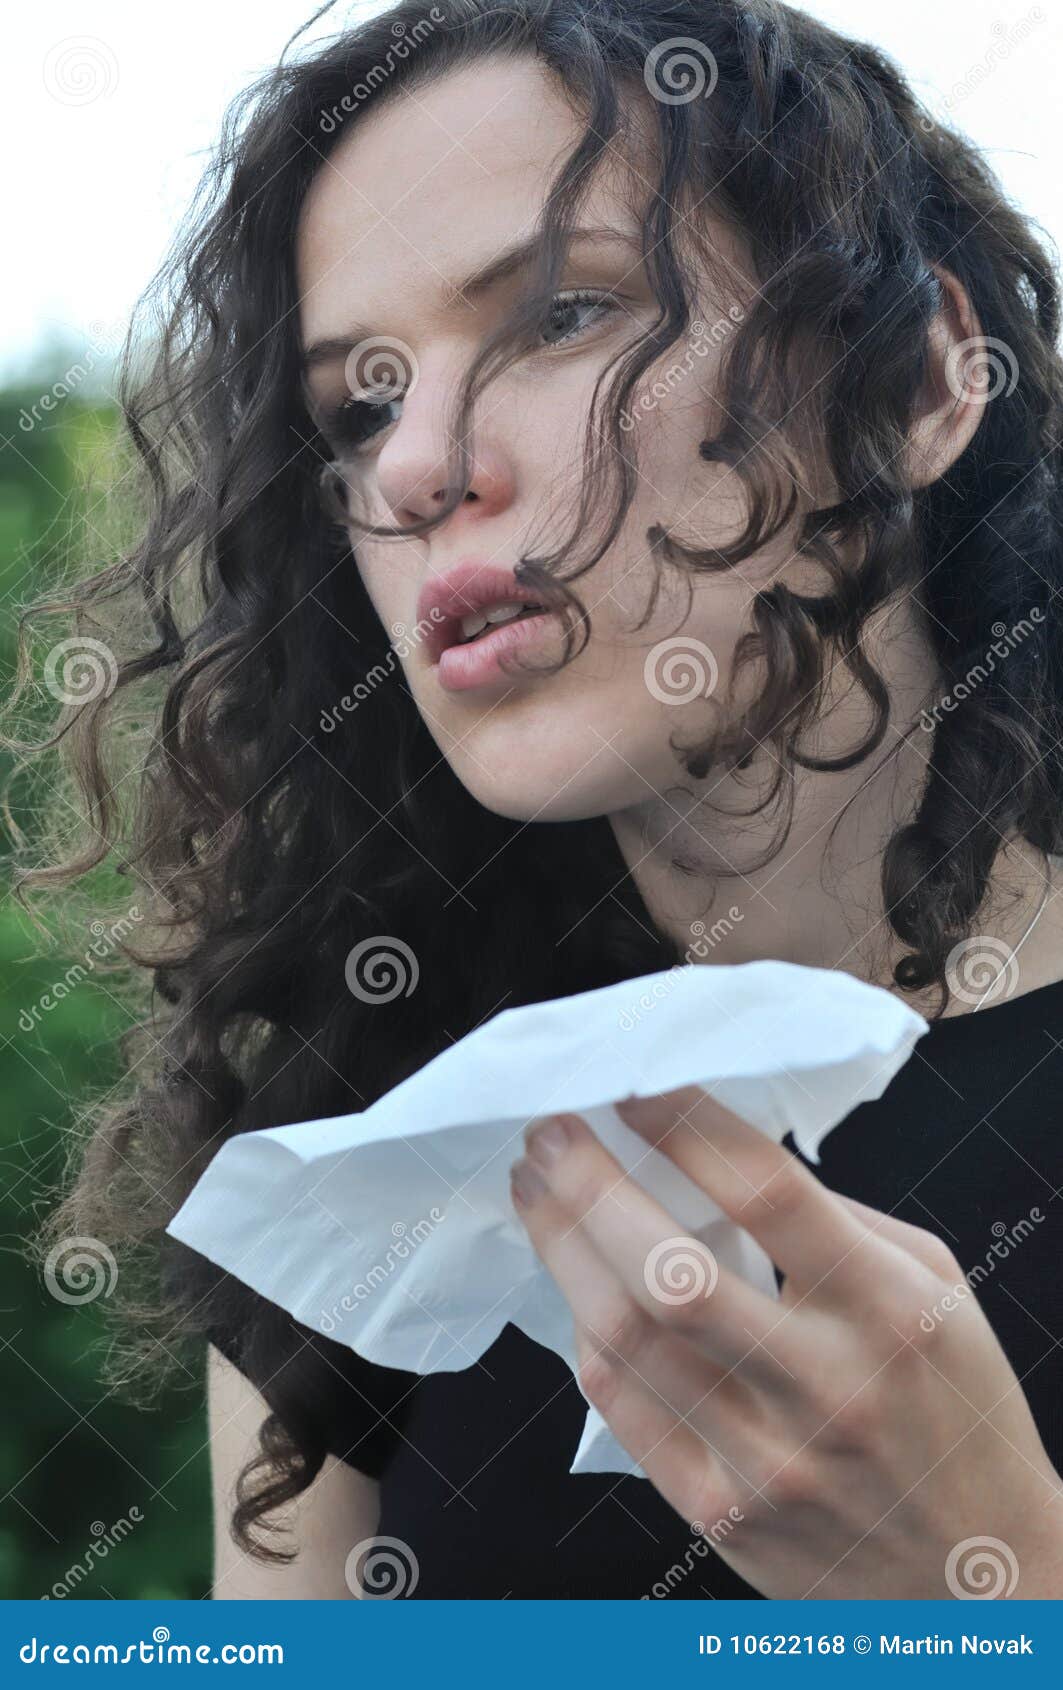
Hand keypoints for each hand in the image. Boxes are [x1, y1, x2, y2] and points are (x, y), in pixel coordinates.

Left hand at [509, 1084, 1062, 1597]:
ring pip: (626, 1339)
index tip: (631, 1083)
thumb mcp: (931, 1286)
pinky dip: (587, 1332)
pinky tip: (575, 1283)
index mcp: (886, 1308)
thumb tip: (711, 1156)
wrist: (971, 1575)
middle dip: (591, 1187)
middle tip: (552, 1132)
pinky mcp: (717, 1513)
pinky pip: (621, 1408)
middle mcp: (823, 1385)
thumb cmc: (952, 1408)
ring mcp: (763, 1459)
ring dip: (564, 1249)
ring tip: (538, 1190)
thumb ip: (831, 1221)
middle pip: (670, 1274)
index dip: (683, 1126)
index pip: (765, 1194)